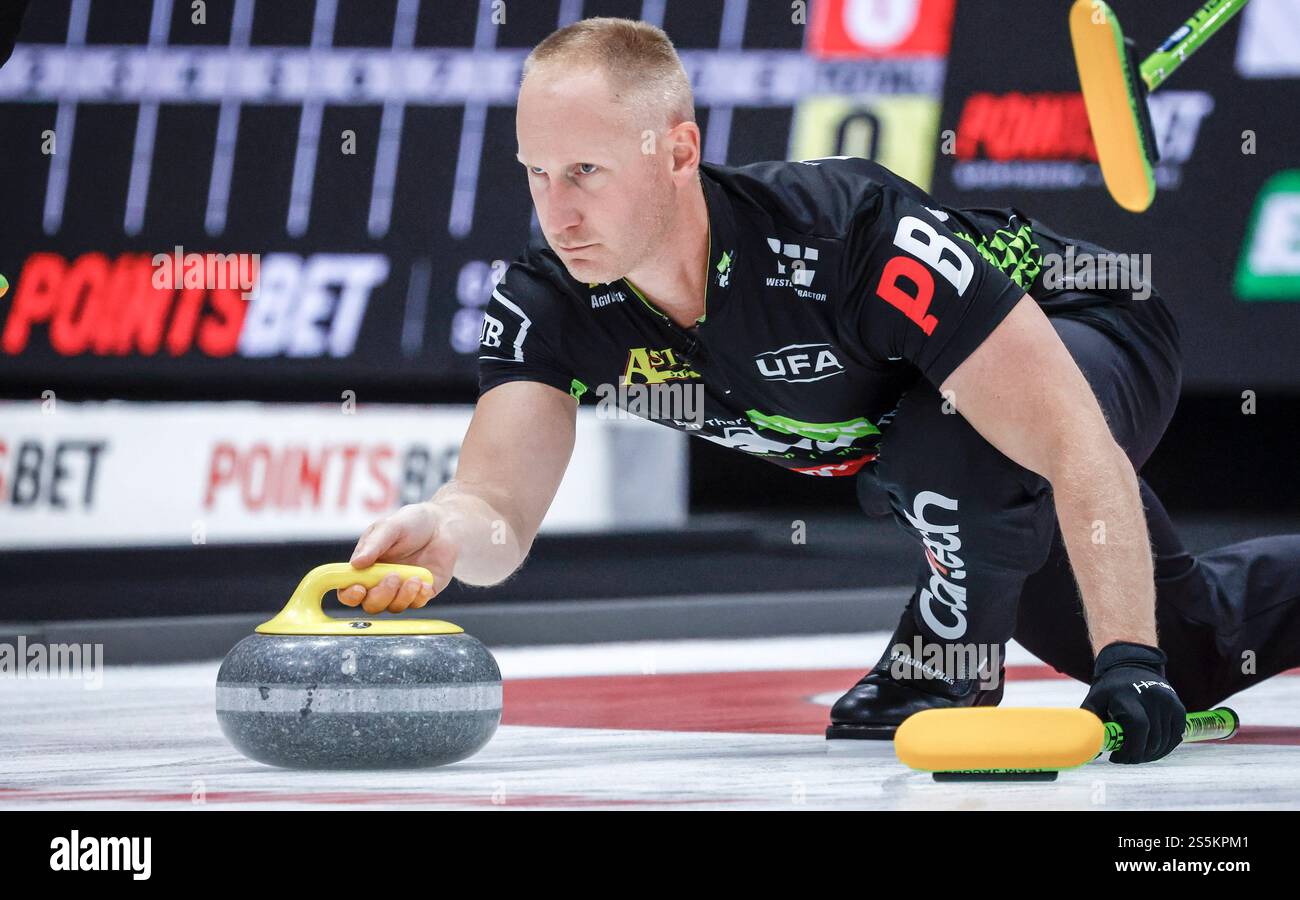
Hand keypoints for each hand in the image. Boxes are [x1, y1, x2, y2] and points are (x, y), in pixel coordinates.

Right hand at [341, 502, 459, 613]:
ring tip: (414, 578)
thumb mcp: (390, 526)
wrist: (442, 524)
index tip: (359, 588)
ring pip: (394, 607)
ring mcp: (402, 589)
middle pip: (371, 604)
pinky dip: (419, 596)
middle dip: (380, 596)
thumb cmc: (411, 523)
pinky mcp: (422, 592)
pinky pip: (417, 604)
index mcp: (365, 567)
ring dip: (402, 596)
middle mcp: (381, 582)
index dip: (350, 595)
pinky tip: (424, 582)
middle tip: (393, 576)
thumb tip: (355, 563)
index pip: (348, 590)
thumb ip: (373, 545)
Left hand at [1082, 641, 1185, 763]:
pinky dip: (1164, 748)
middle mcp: (1151, 697)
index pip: (1138, 726)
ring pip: (1164, 741)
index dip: (1129, 748)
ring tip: (1136, 755)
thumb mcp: (1094, 701)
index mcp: (1128, 696)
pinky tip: (1151, 750)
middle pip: (1152, 738)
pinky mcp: (1178, 707)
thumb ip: (1092, 724)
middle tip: (1126, 759)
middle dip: (1138, 755)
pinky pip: (1175, 737)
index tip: (1116, 757)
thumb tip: (1088, 753)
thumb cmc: (1110, 690)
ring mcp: (1167, 702)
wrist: (1132, 667)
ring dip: (1151, 755)